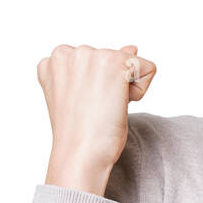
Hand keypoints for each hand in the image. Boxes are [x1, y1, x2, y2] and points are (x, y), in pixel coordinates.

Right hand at [37, 43, 155, 192]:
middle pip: (112, 60)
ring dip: (124, 88)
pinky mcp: (115, 62)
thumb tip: (133, 47)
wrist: (81, 155)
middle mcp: (67, 51)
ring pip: (130, 64)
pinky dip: (141, 92)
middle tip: (94, 109)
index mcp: (54, 60)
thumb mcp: (86, 95)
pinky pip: (148, 69)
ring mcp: (90, 54)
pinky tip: (119, 106)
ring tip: (103, 108)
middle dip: (111, 83)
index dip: (96, 86)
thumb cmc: (80, 134)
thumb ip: (104, 66)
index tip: (83, 105)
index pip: (94, 63)